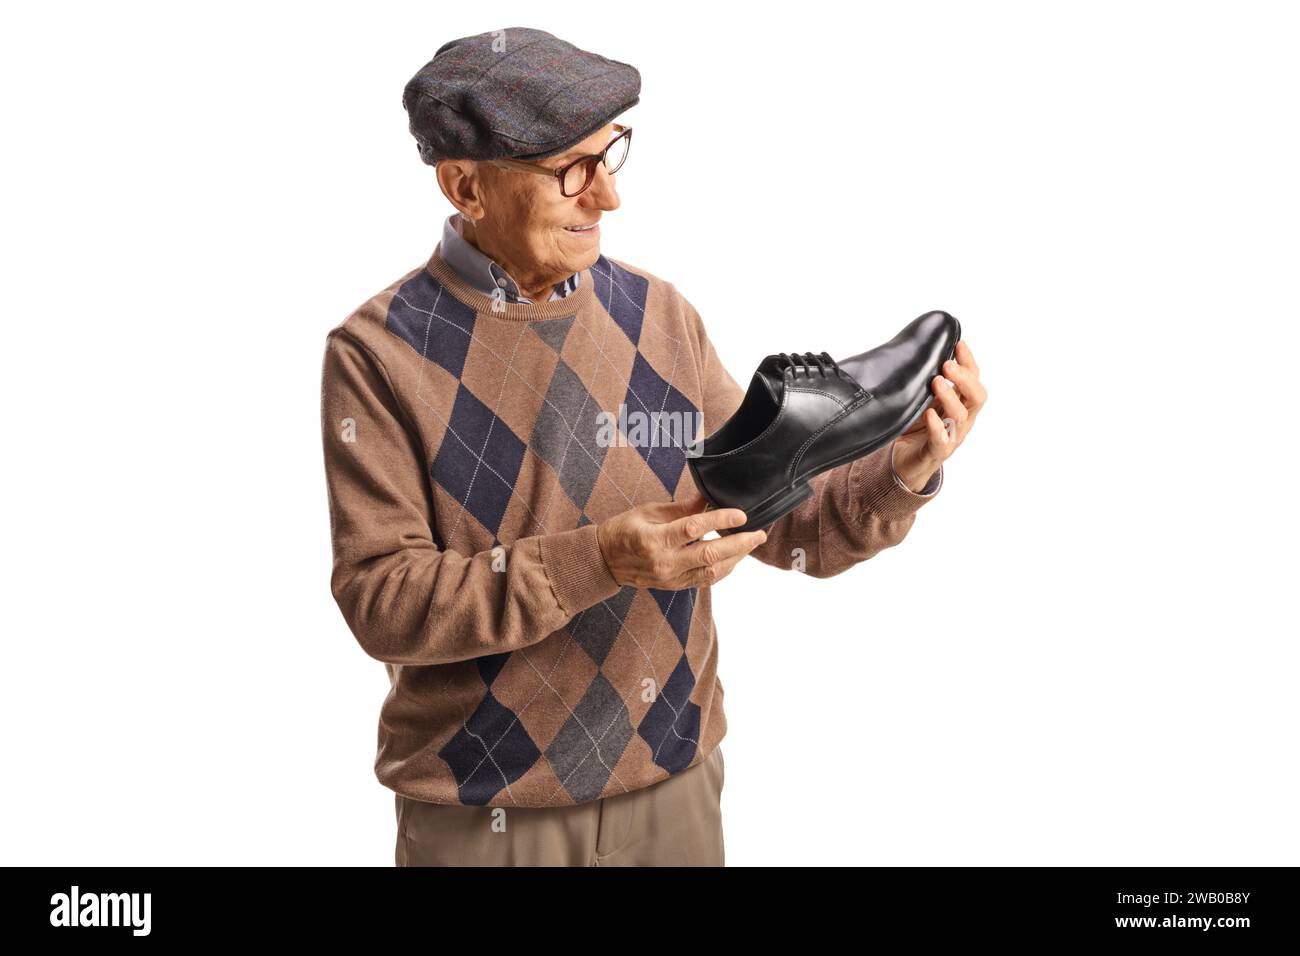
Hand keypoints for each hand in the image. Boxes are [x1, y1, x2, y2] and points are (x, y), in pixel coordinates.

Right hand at [595, 492, 767, 588]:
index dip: (719, 521)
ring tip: (751, 544)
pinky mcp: (674, 586)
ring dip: (736, 558)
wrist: (604, 562)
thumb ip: (681, 508)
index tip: (740, 514)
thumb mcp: (648, 511)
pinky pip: (705, 580)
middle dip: (739, 545)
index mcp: (654, 540)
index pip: (693, 529)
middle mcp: (664, 563)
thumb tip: (708, 498)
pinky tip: (735, 558)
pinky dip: (723, 569)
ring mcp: (670, 578)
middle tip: (759, 534)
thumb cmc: (624, 530)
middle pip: (709, 555)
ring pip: (712, 572)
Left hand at [891, 339, 986, 491]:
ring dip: (949, 397)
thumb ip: (926, 380)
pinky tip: (929, 414)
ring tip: (936, 382)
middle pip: (976, 397)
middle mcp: (962, 420)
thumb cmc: (917, 427)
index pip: (973, 379)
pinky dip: (937, 426)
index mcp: (961, 404)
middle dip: (965, 378)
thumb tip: (917, 350)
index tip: (959, 343)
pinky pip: (942, 440)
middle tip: (948, 365)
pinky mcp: (937, 453)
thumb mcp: (923, 399)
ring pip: (961, 416)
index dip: (969, 361)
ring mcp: (952, 437)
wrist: (905, 462)